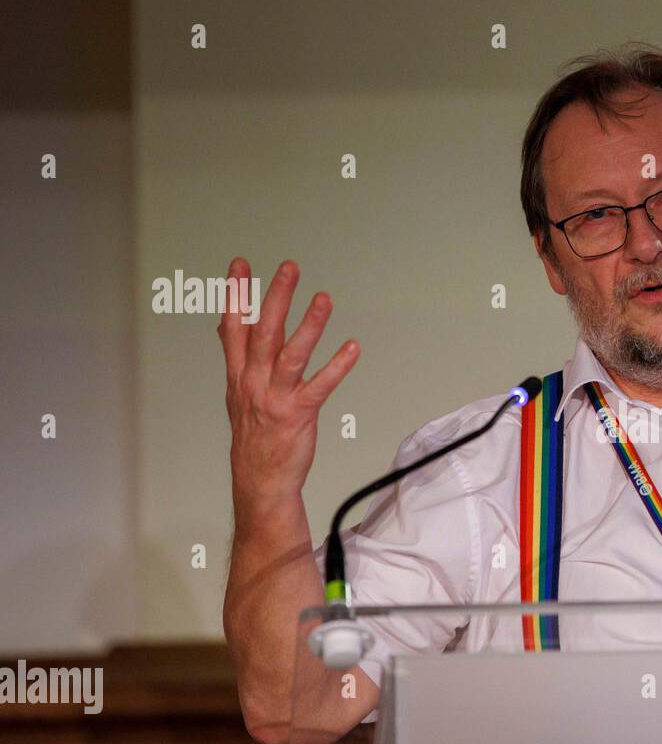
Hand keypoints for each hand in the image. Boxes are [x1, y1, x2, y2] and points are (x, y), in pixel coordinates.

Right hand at [218, 258, 359, 517]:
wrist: (260, 479)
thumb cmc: (254, 435)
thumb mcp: (237, 391)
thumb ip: (236, 355)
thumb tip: (227, 324)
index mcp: (239, 375)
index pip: (234, 327)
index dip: (237, 295)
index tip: (240, 265)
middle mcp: (254, 382)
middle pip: (264, 333)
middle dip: (275, 298)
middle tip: (289, 268)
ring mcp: (275, 398)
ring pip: (291, 355)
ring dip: (308, 325)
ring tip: (323, 299)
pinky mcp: (298, 414)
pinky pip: (320, 386)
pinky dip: (337, 366)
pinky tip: (352, 347)